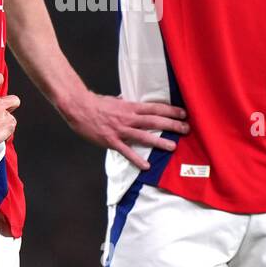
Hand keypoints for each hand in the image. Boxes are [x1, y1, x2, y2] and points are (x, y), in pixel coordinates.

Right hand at [0, 72, 19, 145]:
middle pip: (14, 98)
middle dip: (10, 102)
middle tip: (1, 108)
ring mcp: (4, 115)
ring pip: (15, 112)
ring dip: (9, 116)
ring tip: (1, 121)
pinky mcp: (8, 126)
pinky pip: (12, 125)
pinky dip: (8, 128)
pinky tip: (0, 132)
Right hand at [59, 92, 188, 170]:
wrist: (79, 108)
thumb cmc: (96, 103)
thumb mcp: (114, 100)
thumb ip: (124, 103)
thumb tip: (127, 100)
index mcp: (130, 107)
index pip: (155, 108)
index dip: (170, 110)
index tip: (183, 113)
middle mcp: (128, 117)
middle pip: (154, 120)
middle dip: (172, 125)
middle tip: (186, 129)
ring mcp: (121, 129)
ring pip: (144, 135)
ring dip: (159, 141)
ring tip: (173, 147)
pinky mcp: (111, 140)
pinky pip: (126, 151)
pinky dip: (137, 159)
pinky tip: (146, 166)